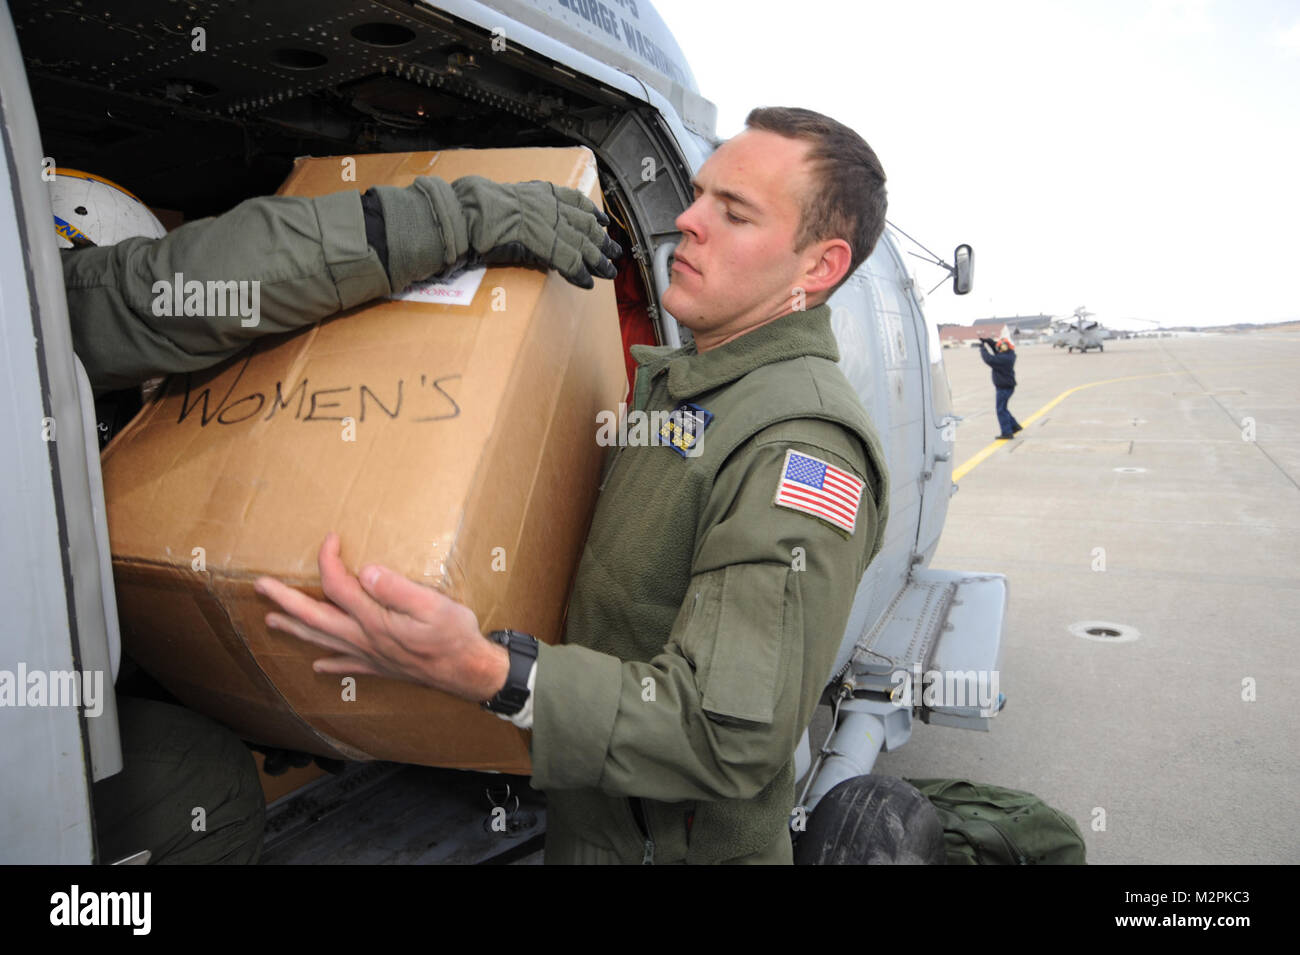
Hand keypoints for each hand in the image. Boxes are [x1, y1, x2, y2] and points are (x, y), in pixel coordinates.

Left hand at [253, 533, 508, 701]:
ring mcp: (370, 655)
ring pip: (322, 641)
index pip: (337, 584)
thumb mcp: (433, 605)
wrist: (468, 673)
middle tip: (262, 586)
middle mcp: (364, 638)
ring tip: (272, 619)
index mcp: (374, 618)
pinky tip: (317, 666)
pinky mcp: (380, 667)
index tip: (331, 538)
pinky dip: (328, 664)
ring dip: (295, 628)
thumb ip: (397, 588)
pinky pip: (346, 666)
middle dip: (285, 599)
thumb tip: (367, 571)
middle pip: (314, 616)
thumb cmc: (454, 636)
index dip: (328, 559)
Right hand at [452, 176, 621, 288]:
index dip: (592, 212)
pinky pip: (570, 261)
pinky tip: (587, 282)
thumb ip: (526, 212)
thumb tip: (533, 227)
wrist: (469, 211)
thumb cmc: (477, 207)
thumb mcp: (507, 201)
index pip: (576, 200)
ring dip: (598, 260)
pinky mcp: (546, 243)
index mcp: (541, 193)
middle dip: (602, 240)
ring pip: (584, 243)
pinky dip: (580, 273)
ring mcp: (550, 223)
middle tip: (614, 253)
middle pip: (586, 224)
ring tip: (608, 272)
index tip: (602, 221)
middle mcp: (551, 206)